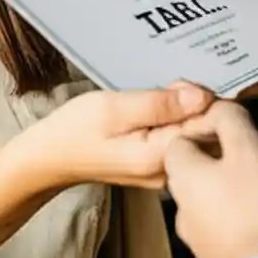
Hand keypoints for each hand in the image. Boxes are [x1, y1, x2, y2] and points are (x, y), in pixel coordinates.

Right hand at [15, 84, 214, 190]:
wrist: (51, 157)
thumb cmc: (76, 130)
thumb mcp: (115, 108)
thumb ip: (161, 104)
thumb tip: (204, 97)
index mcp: (160, 158)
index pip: (207, 127)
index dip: (202, 98)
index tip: (177, 85)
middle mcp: (168, 172)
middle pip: (205, 132)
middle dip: (195, 104)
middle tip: (167, 87)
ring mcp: (165, 172)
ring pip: (194, 135)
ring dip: (184, 111)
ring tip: (159, 96)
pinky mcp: (159, 166)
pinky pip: (180, 140)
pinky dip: (175, 121)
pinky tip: (157, 109)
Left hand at [165, 102, 257, 257]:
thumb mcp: (249, 151)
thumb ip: (232, 122)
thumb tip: (221, 106)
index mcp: (183, 175)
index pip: (180, 138)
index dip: (206, 127)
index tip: (232, 126)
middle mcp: (182, 208)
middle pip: (198, 170)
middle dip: (224, 160)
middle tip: (254, 157)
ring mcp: (198, 237)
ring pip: (213, 201)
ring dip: (234, 191)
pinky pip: (227, 229)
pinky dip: (241, 220)